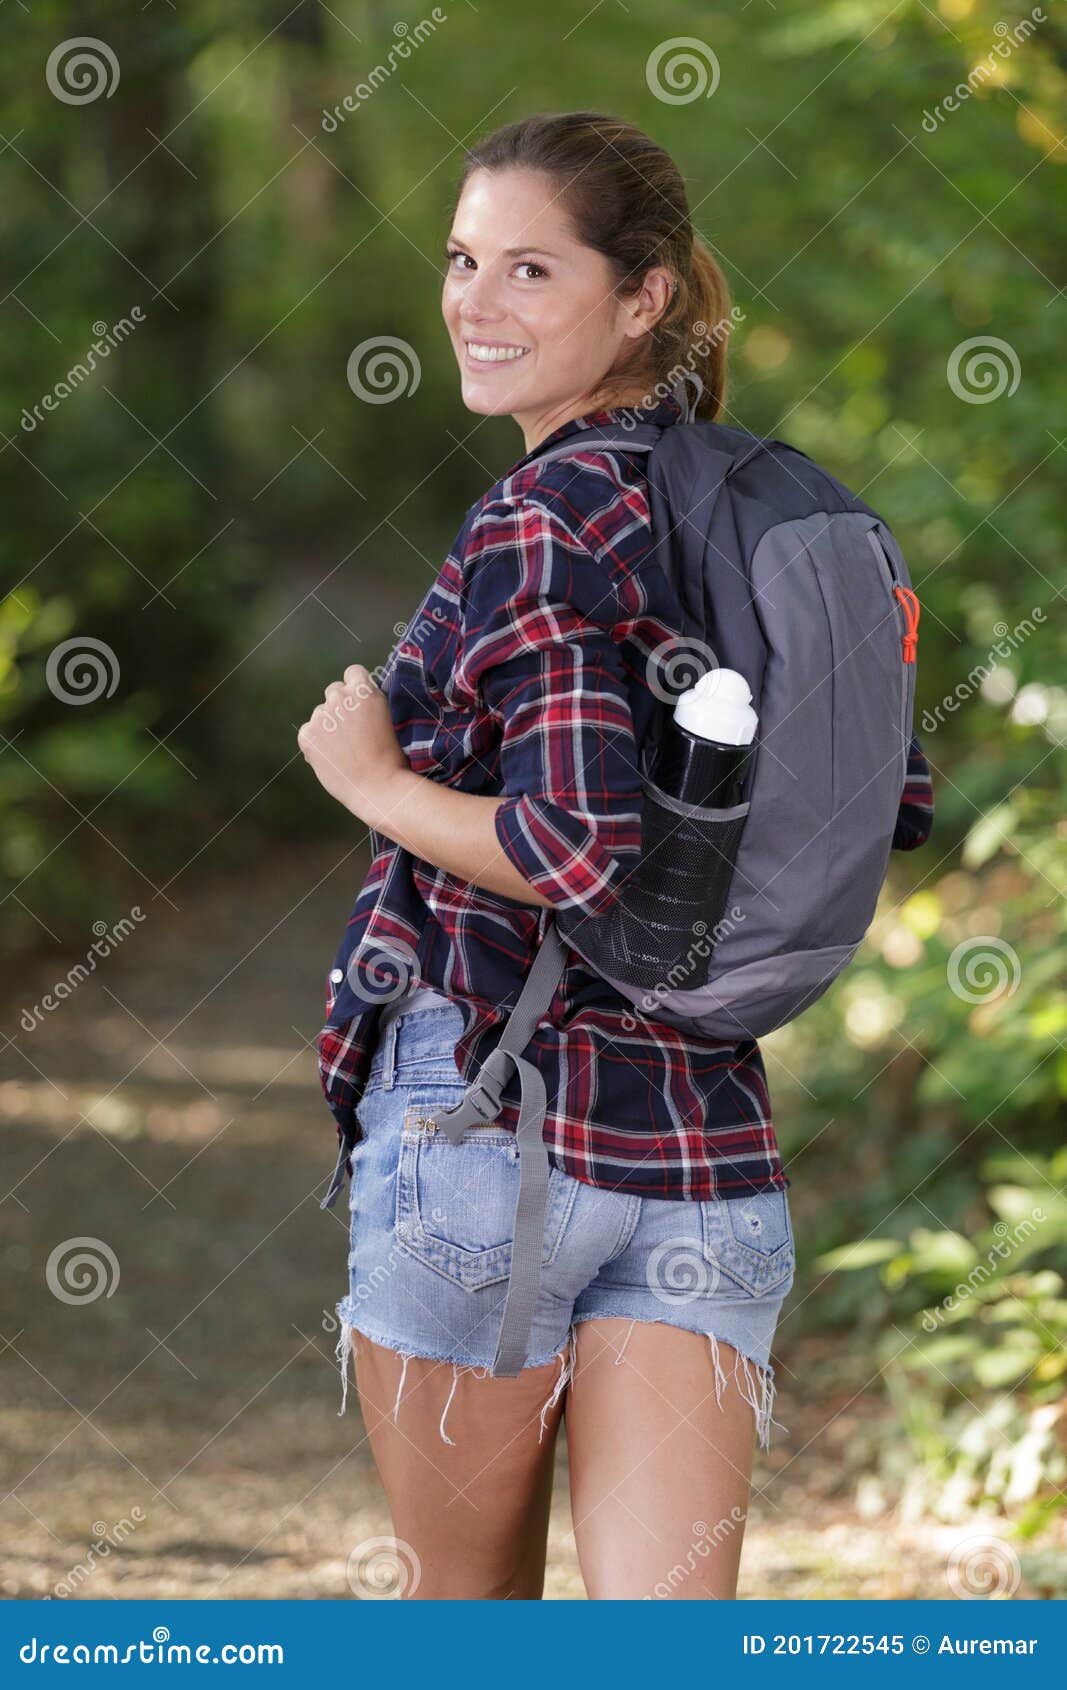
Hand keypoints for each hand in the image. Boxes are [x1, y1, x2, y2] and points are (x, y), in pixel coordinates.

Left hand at [297, 664, 408, 822]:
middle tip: (353, 732)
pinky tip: (331, 758)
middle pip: (333, 690)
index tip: (360, 704)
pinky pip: (307, 732)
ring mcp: (321, 715)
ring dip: (328, 726)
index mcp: (364, 690)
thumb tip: (352, 699)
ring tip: (345, 751)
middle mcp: (340, 697)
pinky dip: (315, 743)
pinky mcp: (307, 735)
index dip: (356, 688)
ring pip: (320, 714)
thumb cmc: (391, 758)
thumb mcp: (388, 719)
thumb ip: (368, 704)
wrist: (379, 787)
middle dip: (340, 706)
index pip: (353, 672)